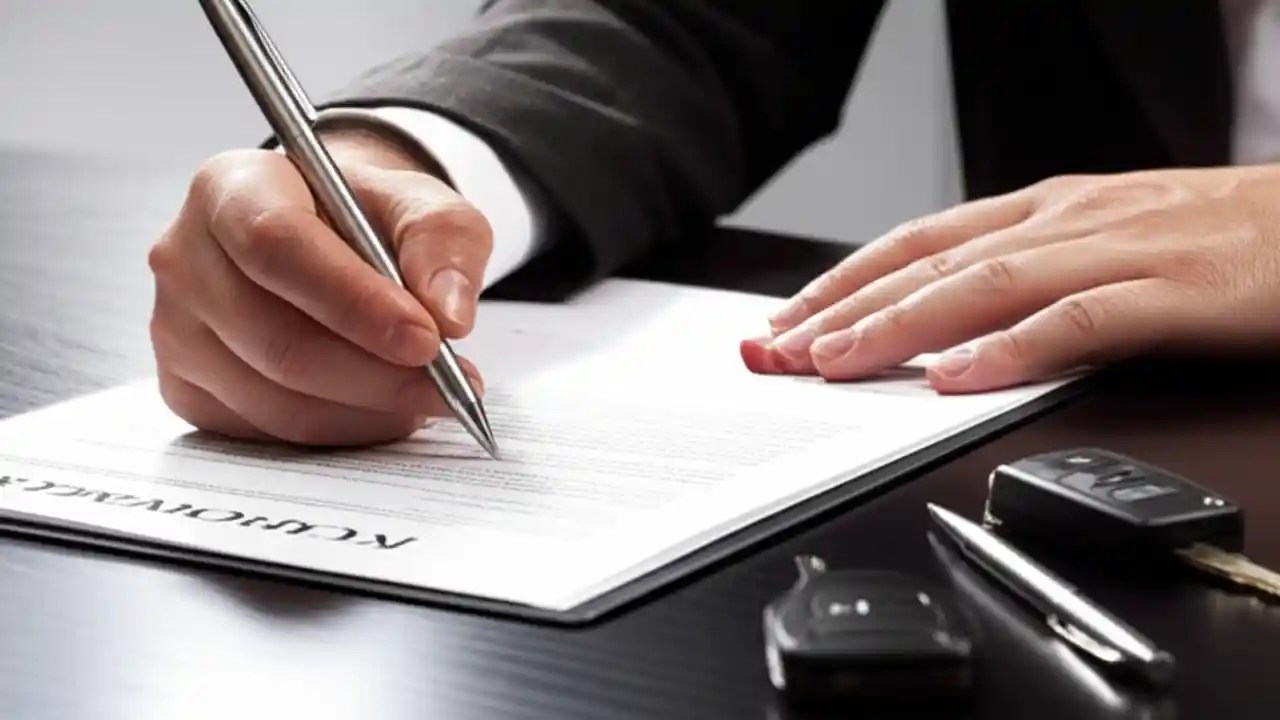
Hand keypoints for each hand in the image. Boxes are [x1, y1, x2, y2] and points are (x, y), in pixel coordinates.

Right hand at [148, 128, 492, 444]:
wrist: (328, 241)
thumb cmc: (367, 218)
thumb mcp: (423, 205)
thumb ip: (443, 243)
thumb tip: (450, 314)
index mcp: (230, 189)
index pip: (276, 246)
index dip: (354, 302)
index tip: (427, 340)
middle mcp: (185, 259)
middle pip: (277, 340)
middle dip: (378, 375)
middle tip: (453, 385)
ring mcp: (176, 331)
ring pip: (277, 401)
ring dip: (368, 411)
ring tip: (426, 393)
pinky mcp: (187, 390)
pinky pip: (269, 434)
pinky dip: (342, 430)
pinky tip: (382, 406)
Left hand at [741, 166, 1279, 391]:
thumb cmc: (1217, 239)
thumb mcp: (1101, 244)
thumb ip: (1025, 276)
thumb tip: (939, 324)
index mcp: (1045, 210)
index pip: (916, 244)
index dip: (842, 283)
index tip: (783, 323)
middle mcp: (1067, 220)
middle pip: (931, 266)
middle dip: (844, 311)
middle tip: (776, 354)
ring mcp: (1122, 250)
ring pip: (987, 286)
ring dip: (903, 328)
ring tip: (840, 364)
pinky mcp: (1180, 290)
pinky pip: (1084, 321)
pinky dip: (1014, 349)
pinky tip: (961, 379)